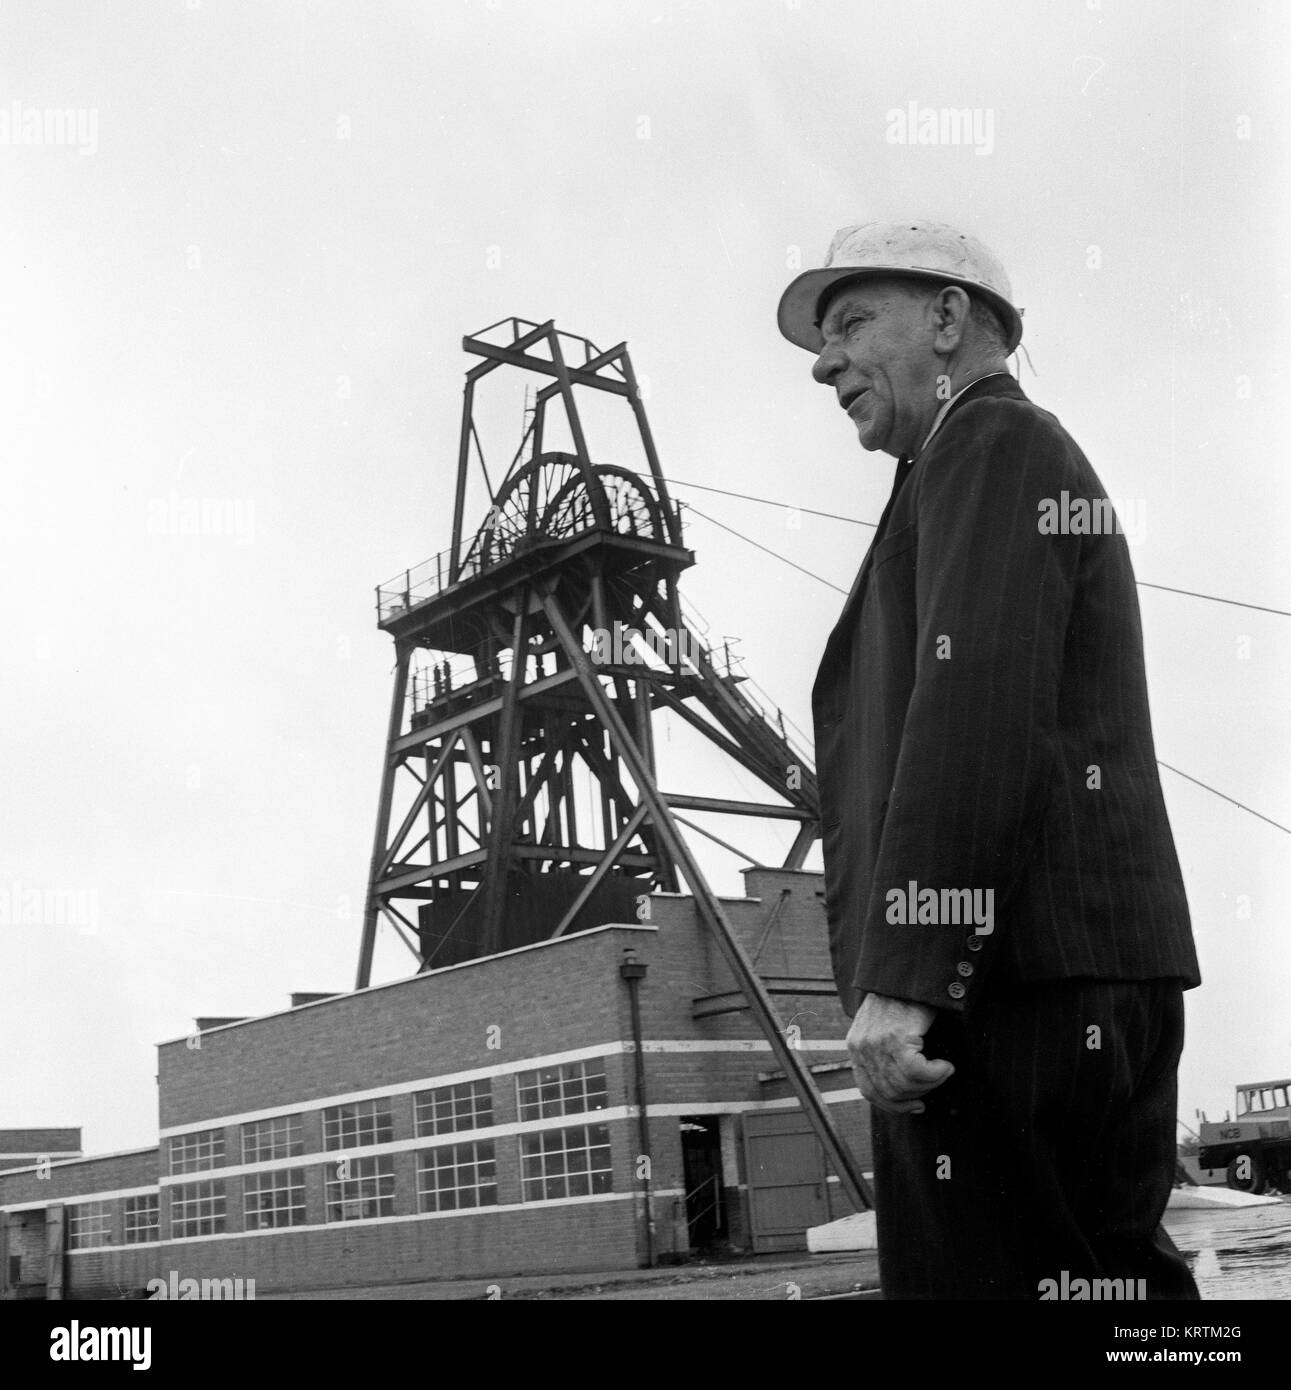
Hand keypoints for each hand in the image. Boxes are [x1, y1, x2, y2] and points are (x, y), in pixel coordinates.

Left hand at [846, 992, 954, 1114]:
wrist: (908, 973)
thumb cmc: (902, 998)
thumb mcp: (881, 1027)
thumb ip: (882, 1054)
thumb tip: (900, 1089)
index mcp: (855, 1047)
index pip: (868, 1091)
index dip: (894, 1105)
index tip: (915, 1105)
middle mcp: (861, 1047)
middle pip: (890, 1092)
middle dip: (917, 1094)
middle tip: (936, 1081)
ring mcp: (877, 1043)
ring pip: (906, 1085)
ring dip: (931, 1083)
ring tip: (943, 1069)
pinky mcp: (896, 1037)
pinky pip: (918, 1073)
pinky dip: (937, 1073)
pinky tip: (945, 1065)